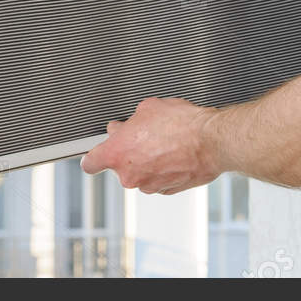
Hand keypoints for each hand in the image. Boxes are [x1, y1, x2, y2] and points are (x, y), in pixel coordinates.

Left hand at [79, 97, 222, 193]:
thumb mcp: (147, 109)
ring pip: (141, 172)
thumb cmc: (182, 124)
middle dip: (129, 152)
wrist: (211, 141)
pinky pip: (158, 179)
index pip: (90, 163)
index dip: (94, 156)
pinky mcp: (167, 191)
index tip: (97, 153)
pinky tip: (175, 154)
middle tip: (145, 136)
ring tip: (166, 143)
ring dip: (148, 161)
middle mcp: (130, 175)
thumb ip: (129, 122)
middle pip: (120, 165)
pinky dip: (164, 169)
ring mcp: (148, 185)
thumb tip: (125, 126)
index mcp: (118, 154)